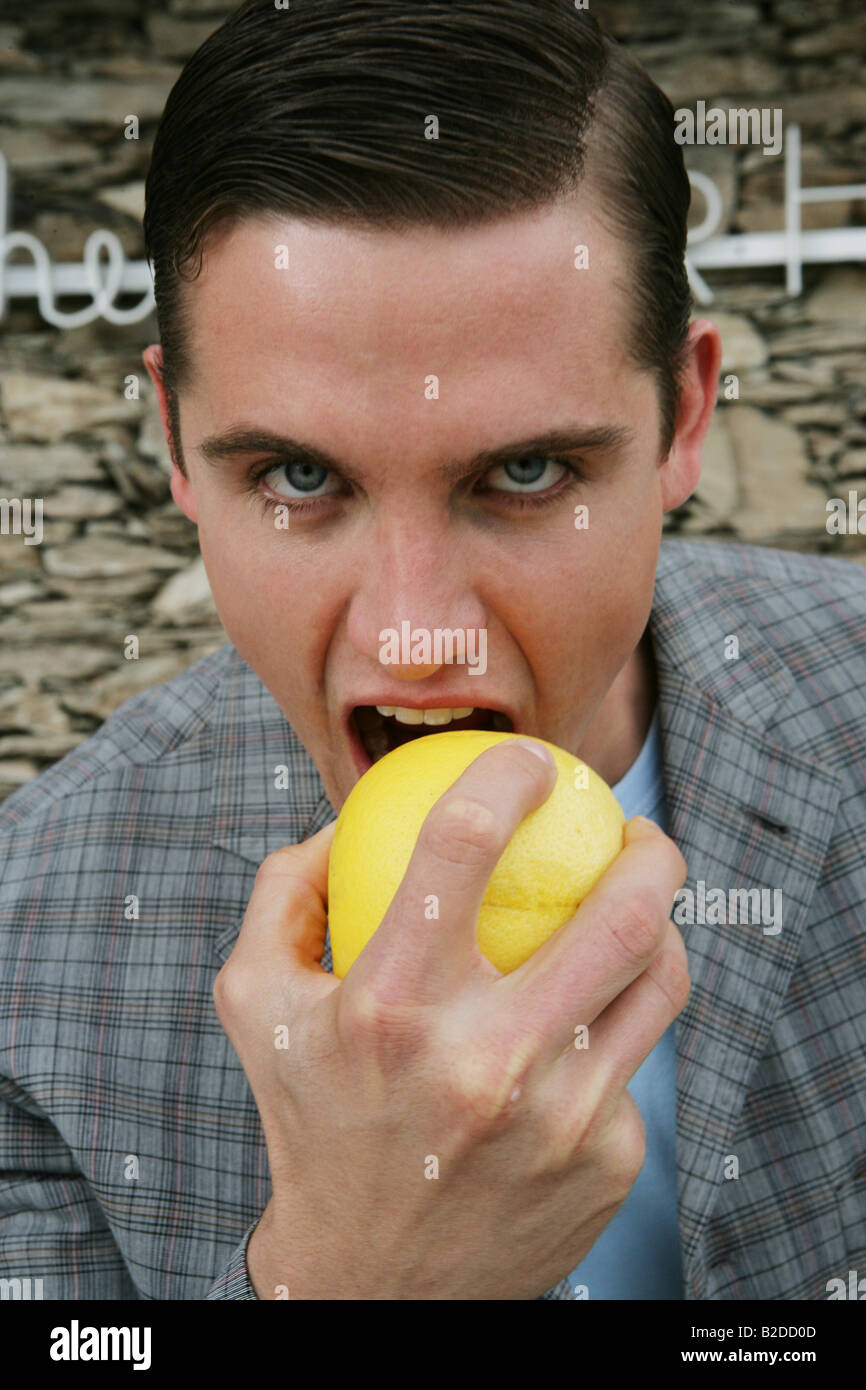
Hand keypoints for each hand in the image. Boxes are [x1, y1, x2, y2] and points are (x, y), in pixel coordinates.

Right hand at [214, 739, 688, 1298]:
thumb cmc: (311, 1120)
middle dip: (649, 849)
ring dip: (664, 923)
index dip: (509, 775)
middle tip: (634, 834)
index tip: (533, 763)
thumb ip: (284, 893)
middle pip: (618, 916)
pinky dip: (614, 1026)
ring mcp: (557, 1119)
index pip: (462, 843)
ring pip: (659, 981)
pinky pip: (635, 1060)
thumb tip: (343, 819)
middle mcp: (480, 1061)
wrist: (371, 1281)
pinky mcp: (607, 1162)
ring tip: (643, 905)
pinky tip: (585, 1029)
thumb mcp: (257, 1003)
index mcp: (386, 1006)